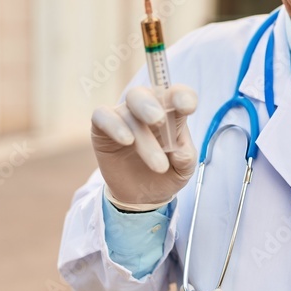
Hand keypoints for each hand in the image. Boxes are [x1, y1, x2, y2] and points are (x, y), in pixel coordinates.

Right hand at [91, 84, 198, 207]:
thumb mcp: (183, 170)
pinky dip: (114, 125)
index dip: (182, 95)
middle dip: (151, 104)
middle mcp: (146, 110)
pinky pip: (102, 115)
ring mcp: (123, 117)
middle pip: (145, 94)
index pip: (176, 95)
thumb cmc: (166, 174)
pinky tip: (126, 140)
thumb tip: (180, 152)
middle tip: (158, 120)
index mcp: (171, 114)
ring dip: (142, 136)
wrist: (141, 196)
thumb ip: (186, 158)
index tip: (188, 107)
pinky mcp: (102, 128)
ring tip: (158, 165)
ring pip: (127, 113)